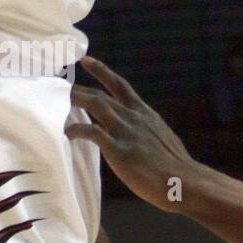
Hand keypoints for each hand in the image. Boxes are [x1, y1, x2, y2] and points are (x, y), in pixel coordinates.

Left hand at [68, 55, 197, 212]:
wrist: (185, 181)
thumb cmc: (175, 166)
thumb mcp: (161, 137)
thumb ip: (146, 130)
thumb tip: (137, 133)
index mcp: (145, 113)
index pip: (120, 86)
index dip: (102, 71)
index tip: (86, 60)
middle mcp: (134, 117)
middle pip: (100, 95)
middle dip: (79, 89)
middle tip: (58, 86)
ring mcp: (126, 131)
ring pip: (95, 105)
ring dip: (75, 101)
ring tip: (56, 102)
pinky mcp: (119, 149)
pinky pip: (92, 132)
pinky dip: (77, 130)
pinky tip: (67, 133)